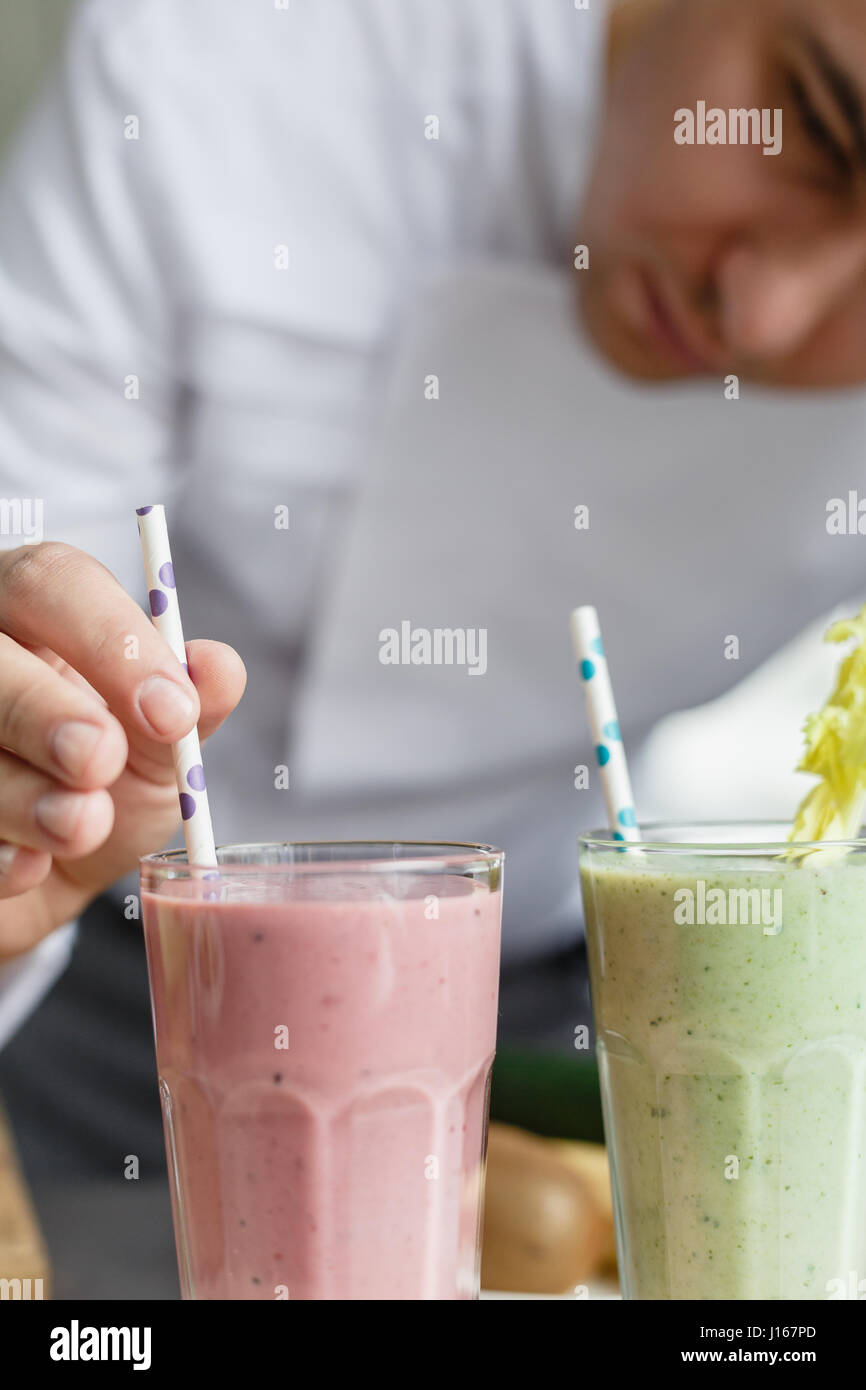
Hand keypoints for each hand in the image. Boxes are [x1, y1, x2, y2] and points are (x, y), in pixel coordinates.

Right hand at [0, 542, 245, 959]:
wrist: (40, 881)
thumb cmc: (96, 792)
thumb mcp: (154, 754)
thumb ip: (189, 712)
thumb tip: (219, 668)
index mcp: (30, 616)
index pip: (52, 583)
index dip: (112, 641)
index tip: (171, 712)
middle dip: (46, 711)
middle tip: (100, 761)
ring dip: (23, 793)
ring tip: (80, 828)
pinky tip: (27, 869)